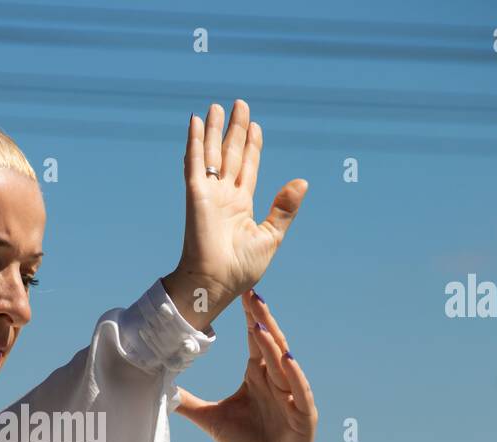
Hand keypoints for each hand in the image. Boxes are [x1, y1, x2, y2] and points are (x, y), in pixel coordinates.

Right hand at [163, 100, 308, 328]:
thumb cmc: (241, 268)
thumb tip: (302, 182)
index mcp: (241, 206)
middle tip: (239, 104)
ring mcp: (209, 193)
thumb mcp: (271, 235)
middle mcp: (224, 196)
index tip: (255, 126)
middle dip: (235, 129)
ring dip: (213, 130)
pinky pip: (195, 162)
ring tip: (216, 107)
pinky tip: (194, 122)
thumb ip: (284, 208)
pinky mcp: (196, 194)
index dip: (252, 146)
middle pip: (231, 154)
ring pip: (212, 153)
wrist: (216, 282)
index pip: (248, 168)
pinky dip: (194, 141)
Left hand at [173, 291, 316, 441]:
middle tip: (251, 295)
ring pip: (283, 363)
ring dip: (273, 345)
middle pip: (270, 344)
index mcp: (257, 375)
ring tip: (260, 325)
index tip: (241, 295)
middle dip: (261, 320)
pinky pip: (299, 391)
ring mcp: (292, 395)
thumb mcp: (212, 419)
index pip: (254, 341)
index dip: (249, 318)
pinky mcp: (304, 414)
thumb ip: (189, 403)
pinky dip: (293, 375)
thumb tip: (162, 389)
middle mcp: (277, 379)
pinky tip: (286, 360)